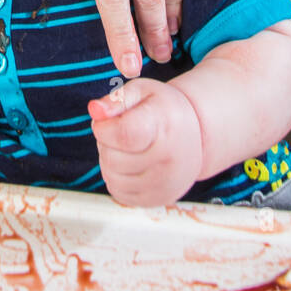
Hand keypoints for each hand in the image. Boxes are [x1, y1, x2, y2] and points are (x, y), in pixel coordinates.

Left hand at [89, 78, 202, 206]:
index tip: (106, 120)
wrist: (196, 135)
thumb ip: (117, 99)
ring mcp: (165, 184)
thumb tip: (94, 110)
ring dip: (109, 160)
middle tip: (120, 131)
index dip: (104, 128)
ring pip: (112, 177)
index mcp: (165, 128)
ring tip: (126, 147)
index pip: (123, 135)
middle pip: (112, 158)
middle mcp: (168, 161)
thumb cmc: (164, 110)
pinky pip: (118, 192)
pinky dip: (116, 177)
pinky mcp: (158, 199)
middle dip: (105, 143)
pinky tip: (130, 162)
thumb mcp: (143, 91)